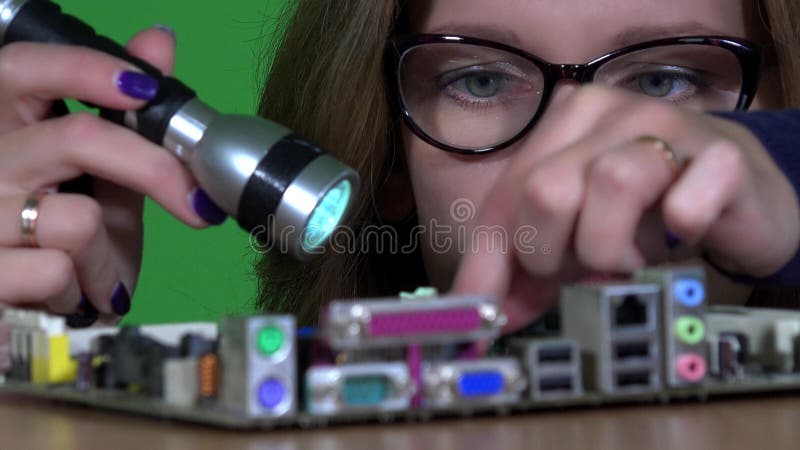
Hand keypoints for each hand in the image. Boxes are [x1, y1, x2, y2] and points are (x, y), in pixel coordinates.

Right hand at [0, 27, 214, 321]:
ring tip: (99, 272)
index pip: (25, 67)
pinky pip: (60, 272)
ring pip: (77, 219)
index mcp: (8, 126)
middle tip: (197, 204)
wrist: (37, 317)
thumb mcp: (102, 179)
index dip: (87, 69)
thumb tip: (159, 39)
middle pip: (75, 138)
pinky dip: (90, 290)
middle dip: (154, 170)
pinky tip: (73, 297)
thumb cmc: (67, 241)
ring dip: (110, 255)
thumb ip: (127, 121)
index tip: (147, 89)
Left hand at [452, 85, 799, 331]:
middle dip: (552, 253)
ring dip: (610, 248)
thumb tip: (482, 316)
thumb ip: (526, 269)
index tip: (483, 317)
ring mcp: (668, 125)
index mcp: (562, 122)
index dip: (489, 265)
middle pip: (546, 190)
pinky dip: (678, 231)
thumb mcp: (575, 235)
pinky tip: (683, 230)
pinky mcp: (724, 155)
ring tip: (628, 256)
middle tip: (579, 268)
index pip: (503, 198)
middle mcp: (608, 111)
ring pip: (610, 185)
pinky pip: (686, 203)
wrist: (740, 190)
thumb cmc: (646, 210)